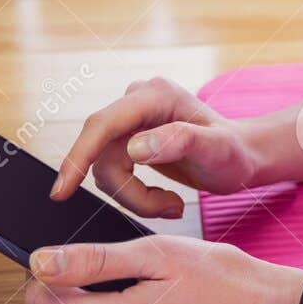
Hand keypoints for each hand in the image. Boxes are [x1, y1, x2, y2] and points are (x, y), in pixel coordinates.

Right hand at [50, 76, 262, 218]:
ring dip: (135, 196)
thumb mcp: (216, 149)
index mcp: (155, 95)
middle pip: (102, 152)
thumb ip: (180, 141)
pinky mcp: (128, 139)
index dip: (78, 156)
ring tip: (172, 204)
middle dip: (127, 190)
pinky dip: (135, 194)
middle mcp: (137, 102)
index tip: (62, 191)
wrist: (241, 158)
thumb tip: (135, 147)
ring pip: (106, 168)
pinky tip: (164, 199)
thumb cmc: (234, 153)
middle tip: (167, 208)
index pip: (103, 125)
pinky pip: (114, 172)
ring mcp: (131, 121)